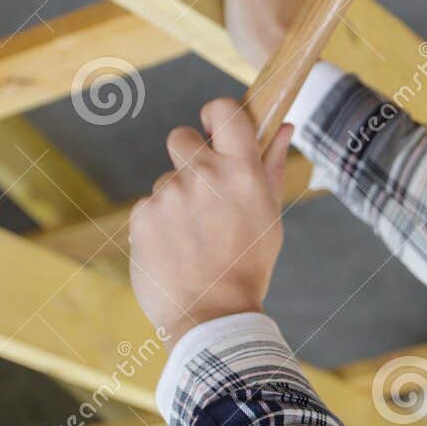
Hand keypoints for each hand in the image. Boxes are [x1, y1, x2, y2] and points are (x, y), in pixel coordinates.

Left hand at [129, 98, 296, 343]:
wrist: (211, 314)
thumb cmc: (248, 266)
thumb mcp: (269, 215)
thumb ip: (272, 166)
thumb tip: (283, 126)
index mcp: (242, 172)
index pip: (224, 111)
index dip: (216, 114)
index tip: (215, 128)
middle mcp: (204, 176)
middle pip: (181, 137)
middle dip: (189, 157)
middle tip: (202, 192)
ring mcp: (169, 195)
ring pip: (166, 180)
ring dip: (176, 199)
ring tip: (192, 237)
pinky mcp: (143, 215)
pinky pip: (149, 206)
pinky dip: (159, 223)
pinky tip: (175, 248)